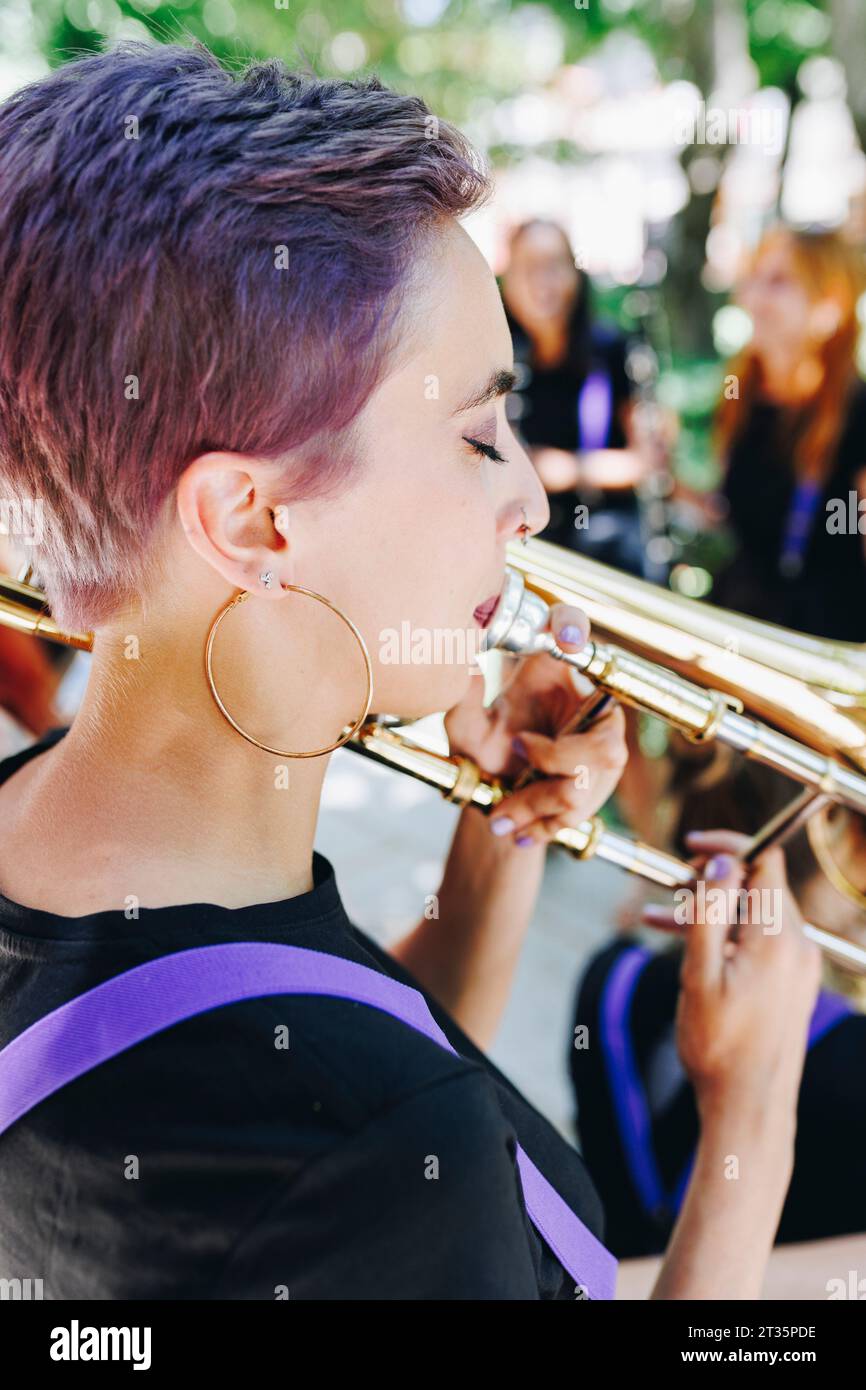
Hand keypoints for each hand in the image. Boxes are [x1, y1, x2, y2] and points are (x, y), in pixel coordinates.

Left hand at [443, 603, 626, 846]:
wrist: (491, 795)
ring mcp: (601, 745)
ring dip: (537, 801)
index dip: (576, 627)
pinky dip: (541, 823)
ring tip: (501, 815)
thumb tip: (462, 666)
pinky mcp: (599, 782)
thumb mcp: (464, 725)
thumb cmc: (483, 747)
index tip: (568, 639)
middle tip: (516, 749)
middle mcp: (586, 702)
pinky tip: (517, 830)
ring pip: (586, 780)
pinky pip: (580, 808)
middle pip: (601, 736)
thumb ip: (463, 700)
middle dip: (555, 757)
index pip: (572, 627)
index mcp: (552, 670)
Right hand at [644, 830, 820, 1124]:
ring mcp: (796, 965)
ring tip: (663, 912)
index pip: (764, 861)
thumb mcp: (700, 973)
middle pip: (757, 886)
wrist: (749, 1106)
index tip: (693, 844)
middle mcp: (796, 946)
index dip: (728, 844)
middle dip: (713, 878)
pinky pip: (756, 942)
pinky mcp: (789, 982)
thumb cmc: (719, 1046)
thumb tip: (723, 860)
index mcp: (778, 938)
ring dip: (711, 909)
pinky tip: (680, 940)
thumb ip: (710, 911)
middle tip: (672, 884)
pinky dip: (723, 936)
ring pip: (752, 914)